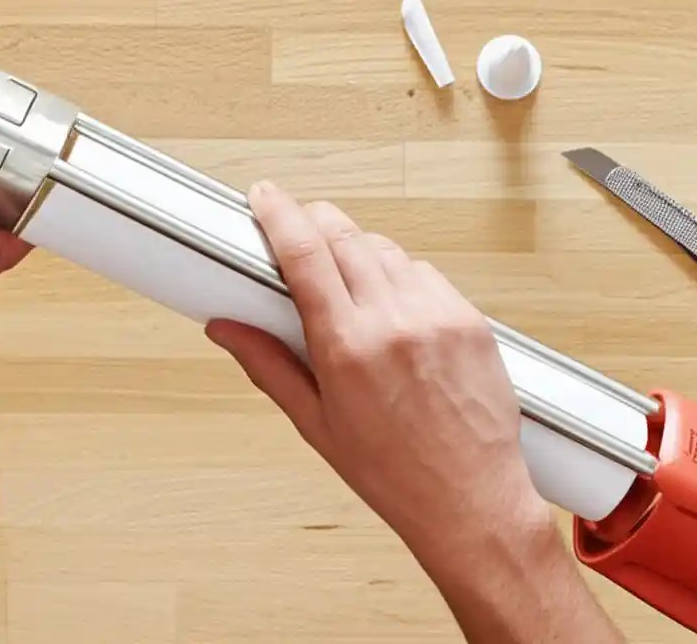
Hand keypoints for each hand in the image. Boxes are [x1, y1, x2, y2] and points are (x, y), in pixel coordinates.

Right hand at [207, 182, 548, 552]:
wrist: (471, 500)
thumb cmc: (396, 475)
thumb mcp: (317, 424)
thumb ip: (268, 365)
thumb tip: (225, 329)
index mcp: (347, 348)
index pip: (304, 253)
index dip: (278, 213)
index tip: (265, 197)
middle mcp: (394, 322)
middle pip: (343, 235)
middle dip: (314, 223)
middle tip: (296, 233)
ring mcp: (437, 315)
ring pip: (384, 248)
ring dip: (356, 249)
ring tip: (345, 284)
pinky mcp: (469, 319)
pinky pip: (423, 272)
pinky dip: (398, 274)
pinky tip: (390, 306)